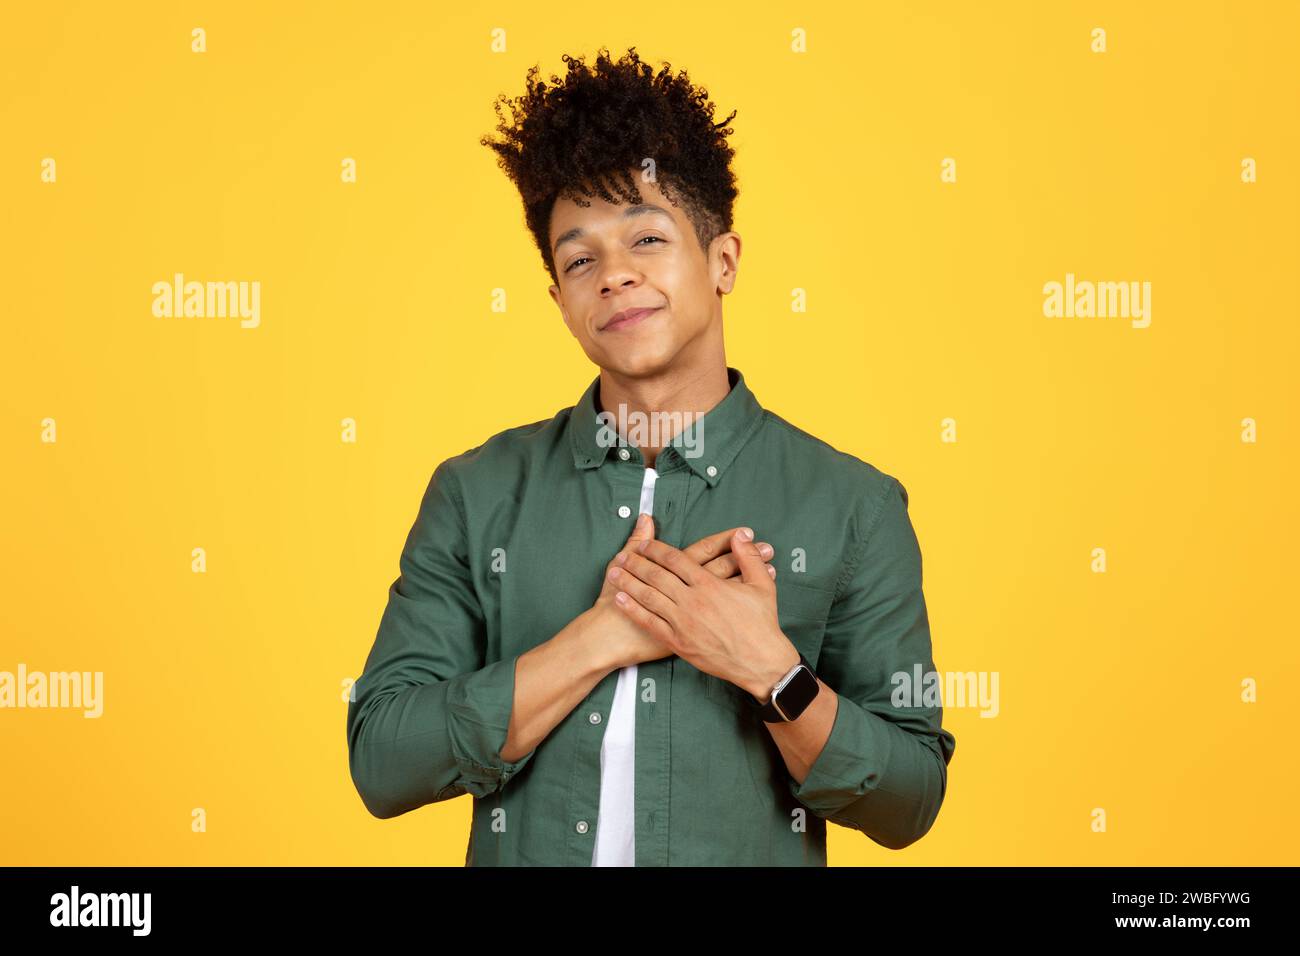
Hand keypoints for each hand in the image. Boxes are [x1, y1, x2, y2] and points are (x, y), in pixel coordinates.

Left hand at [610, 530, 798, 699]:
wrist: (759, 662)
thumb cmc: (762, 624)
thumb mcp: (762, 585)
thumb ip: (748, 557)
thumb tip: (740, 535)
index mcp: (710, 585)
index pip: (676, 560)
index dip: (657, 549)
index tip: (644, 544)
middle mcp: (692, 601)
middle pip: (656, 576)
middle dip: (636, 563)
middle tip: (622, 555)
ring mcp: (683, 623)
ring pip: (649, 597)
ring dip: (629, 582)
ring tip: (614, 572)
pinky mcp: (678, 642)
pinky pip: (650, 623)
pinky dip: (634, 610)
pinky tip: (621, 600)